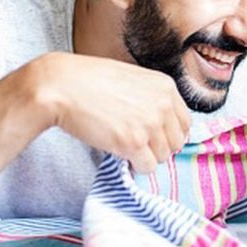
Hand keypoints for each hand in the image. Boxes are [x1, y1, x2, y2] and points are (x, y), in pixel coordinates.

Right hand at [34, 52, 190, 172]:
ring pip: (162, 157)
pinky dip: (135, 166)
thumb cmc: (90, 80)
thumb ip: (153, 98)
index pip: (185, 123)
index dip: (168, 133)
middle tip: (136, 143)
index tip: (153, 136)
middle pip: (176, 142)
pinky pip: (147, 167)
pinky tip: (120, 153)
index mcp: (166, 87)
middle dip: (157, 147)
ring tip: (123, 144)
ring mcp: (149, 124)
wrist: (61, 85)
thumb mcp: (133, 79)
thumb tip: (163, 124)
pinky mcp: (132, 142)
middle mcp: (163, 105)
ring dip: (145, 156)